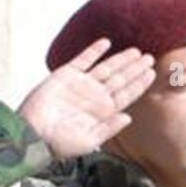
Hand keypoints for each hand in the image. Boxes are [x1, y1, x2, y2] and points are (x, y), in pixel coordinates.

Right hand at [17, 39, 155, 160]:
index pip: (126, 95)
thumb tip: (129, 117)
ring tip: (135, 51)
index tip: (152, 73)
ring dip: (121, 59)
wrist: (33, 134)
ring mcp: (81, 84)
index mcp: (103, 111)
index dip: (139, 84)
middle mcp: (95, 96)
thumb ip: (109, 128)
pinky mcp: (66, 75)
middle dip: (135, 69)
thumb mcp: (89, 140)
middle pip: (120, 78)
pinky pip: (83, 59)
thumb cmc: (60, 144)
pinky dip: (93, 51)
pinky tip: (106, 43)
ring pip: (106, 67)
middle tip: (150, 58)